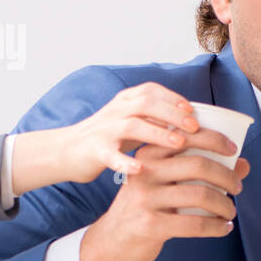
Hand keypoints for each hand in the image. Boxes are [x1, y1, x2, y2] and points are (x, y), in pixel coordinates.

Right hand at [11, 83, 200, 194]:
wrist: (66, 151)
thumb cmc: (105, 137)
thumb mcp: (128, 120)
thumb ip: (153, 117)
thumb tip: (190, 120)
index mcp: (124, 102)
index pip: (151, 91)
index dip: (173, 98)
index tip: (192, 110)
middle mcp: (114, 112)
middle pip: (146, 103)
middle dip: (173, 113)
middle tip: (194, 128)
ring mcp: (103, 131)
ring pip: (132, 125)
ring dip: (158, 133)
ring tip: (179, 144)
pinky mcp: (94, 151)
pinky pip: (110, 155)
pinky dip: (125, 161)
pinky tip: (141, 169)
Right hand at [75, 139, 250, 260]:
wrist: (111, 241)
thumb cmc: (143, 207)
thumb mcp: (162, 182)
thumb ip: (198, 169)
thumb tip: (242, 163)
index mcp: (147, 155)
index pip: (186, 137)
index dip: (216, 140)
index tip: (235, 152)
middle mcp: (144, 172)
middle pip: (198, 165)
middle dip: (227, 177)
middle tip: (237, 187)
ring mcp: (146, 199)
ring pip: (200, 195)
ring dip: (224, 204)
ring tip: (230, 211)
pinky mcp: (150, 225)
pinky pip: (195, 224)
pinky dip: (216, 227)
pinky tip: (223, 228)